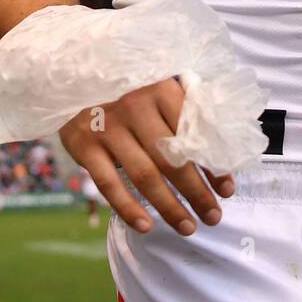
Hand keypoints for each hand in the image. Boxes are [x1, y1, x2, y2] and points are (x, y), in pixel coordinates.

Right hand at [59, 77, 235, 236]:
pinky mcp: (84, 144)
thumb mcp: (159, 86)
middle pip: (172, 159)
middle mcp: (135, 106)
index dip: (213, 165)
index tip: (227, 190)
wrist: (73, 74)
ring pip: (144, 175)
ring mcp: (107, 126)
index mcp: (161, 89)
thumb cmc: (129, 86)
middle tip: (213, 217)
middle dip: (196, 193)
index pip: (194, 135)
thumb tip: (222, 149)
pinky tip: (146, 226)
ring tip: (188, 227)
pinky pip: (108, 183)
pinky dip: (127, 208)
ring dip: (169, 206)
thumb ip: (187, 109)